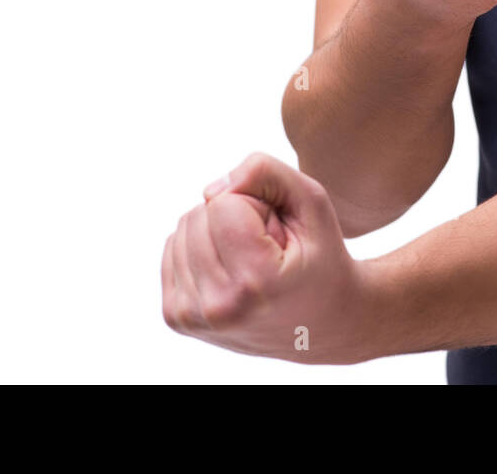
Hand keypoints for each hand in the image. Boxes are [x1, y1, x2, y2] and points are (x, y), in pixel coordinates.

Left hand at [161, 152, 378, 364]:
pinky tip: (231, 269)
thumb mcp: (313, 203)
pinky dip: (202, 247)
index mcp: (254, 284)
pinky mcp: (176, 316)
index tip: (281, 237)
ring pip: (183, 229)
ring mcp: (191, 316)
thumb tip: (210, 190)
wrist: (322, 325)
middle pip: (198, 215)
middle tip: (269, 251)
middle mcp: (217, 307)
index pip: (223, 203)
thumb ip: (267, 172)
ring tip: (252, 262)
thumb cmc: (321, 259)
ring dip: (216, 233)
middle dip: (235, 218)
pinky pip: (174, 248)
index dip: (257, 206)